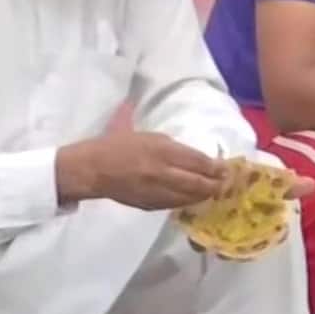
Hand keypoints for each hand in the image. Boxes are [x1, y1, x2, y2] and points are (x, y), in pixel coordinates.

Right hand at [56, 132, 227, 210]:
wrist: (89, 169)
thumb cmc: (110, 146)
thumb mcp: (132, 130)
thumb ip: (150, 127)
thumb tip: (140, 108)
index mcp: (161, 149)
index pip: (197, 160)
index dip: (214, 167)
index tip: (225, 168)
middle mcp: (162, 170)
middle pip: (197, 181)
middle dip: (215, 184)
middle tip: (224, 183)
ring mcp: (156, 189)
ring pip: (187, 196)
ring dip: (203, 195)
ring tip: (213, 192)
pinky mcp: (147, 203)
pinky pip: (172, 205)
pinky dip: (185, 202)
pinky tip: (192, 200)